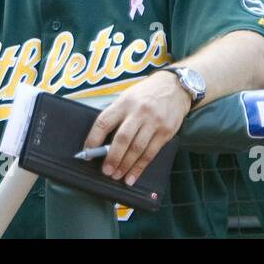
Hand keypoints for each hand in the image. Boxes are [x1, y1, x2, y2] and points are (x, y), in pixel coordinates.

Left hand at [82, 71, 190, 185]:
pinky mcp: (165, 132)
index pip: (104, 122)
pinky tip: (132, 176)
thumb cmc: (146, 94)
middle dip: (112, 158)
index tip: (87, 153)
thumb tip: (102, 140)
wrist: (175, 87)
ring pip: (136, 149)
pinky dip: (140, 167)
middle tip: (106, 171)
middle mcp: (139, 112)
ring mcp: (154, 122)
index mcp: (124, 103)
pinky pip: (150, 153)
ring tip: (117, 175)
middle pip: (122, 139)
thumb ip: (116, 114)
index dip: (93, 139)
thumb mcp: (128, 96)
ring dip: (125, 165)